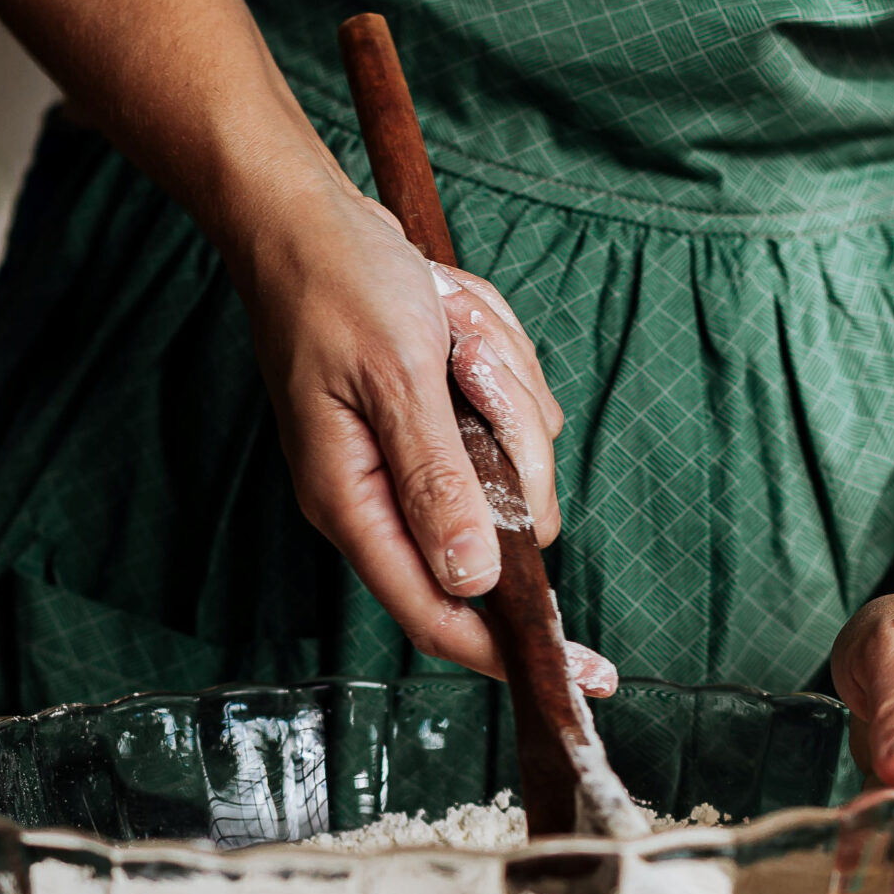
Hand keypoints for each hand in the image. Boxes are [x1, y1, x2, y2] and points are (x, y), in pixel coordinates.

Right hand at [225, 183, 593, 683]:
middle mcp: (382, 500)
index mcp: (356, 504)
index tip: (587, 675)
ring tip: (455, 331)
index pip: (440, 615)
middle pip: (499, 532)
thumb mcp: (396, 377)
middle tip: (476, 364)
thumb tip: (475, 578)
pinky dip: (497, 367)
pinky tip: (457, 326)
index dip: (511, 651)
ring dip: (502, 390)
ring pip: (511, 469)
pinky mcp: (435, 428)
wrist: (306, 218)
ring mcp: (411, 463)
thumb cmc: (338, 287)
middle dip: (512, 449)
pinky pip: (504, 422)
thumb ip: (437, 481)